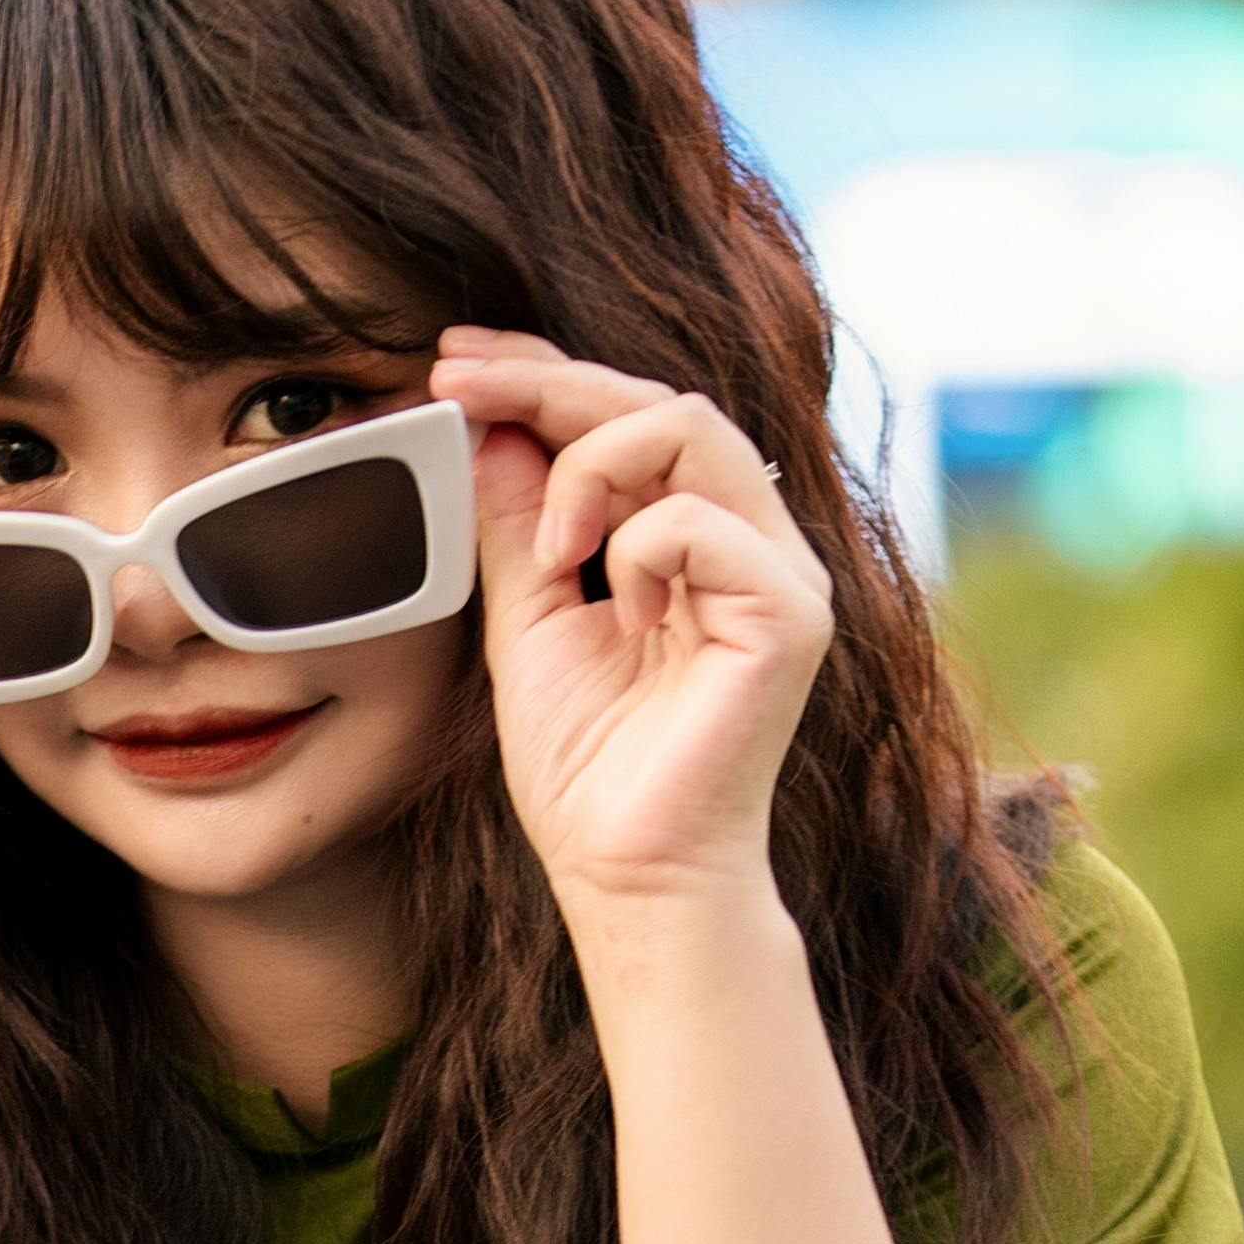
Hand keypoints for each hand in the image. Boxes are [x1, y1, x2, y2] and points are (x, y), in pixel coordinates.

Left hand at [433, 327, 835, 939]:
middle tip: (456, 381)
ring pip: (692, 429)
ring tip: (546, 545)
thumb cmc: (588, 773)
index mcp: (695, 541)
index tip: (454, 363)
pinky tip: (614, 607)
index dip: (546, 373)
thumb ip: (516, 527)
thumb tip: (489, 425)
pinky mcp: (790, 616)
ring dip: (589, 462)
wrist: (630, 879)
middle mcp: (750, 544)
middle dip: (549, 381)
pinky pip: (703, 521)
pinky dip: (636, 548)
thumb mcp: (527, 623)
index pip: (633, 417)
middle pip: (664, 400)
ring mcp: (781, 575)